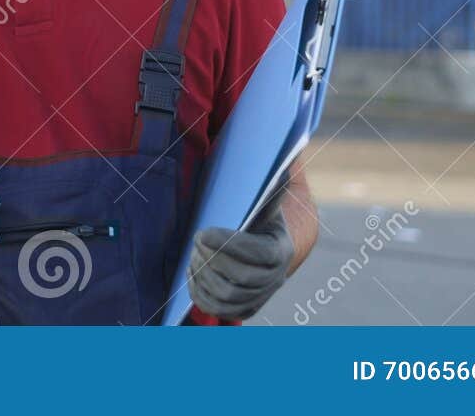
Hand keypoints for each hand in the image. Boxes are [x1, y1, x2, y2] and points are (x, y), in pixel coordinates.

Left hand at [188, 186, 294, 319]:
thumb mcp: (262, 198)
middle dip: (211, 259)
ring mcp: (261, 296)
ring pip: (227, 297)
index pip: (259, 253)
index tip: (202, 232)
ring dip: (204, 276)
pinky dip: (200, 294)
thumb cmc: (255, 213)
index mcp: (281, 248)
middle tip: (195, 239)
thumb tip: (274, 165)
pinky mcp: (244, 308)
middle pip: (240, 279)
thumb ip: (266, 185)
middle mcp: (276, 278)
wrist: (261, 241)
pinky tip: (193, 272)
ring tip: (193, 256)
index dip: (229, 245)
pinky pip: (219, 309)